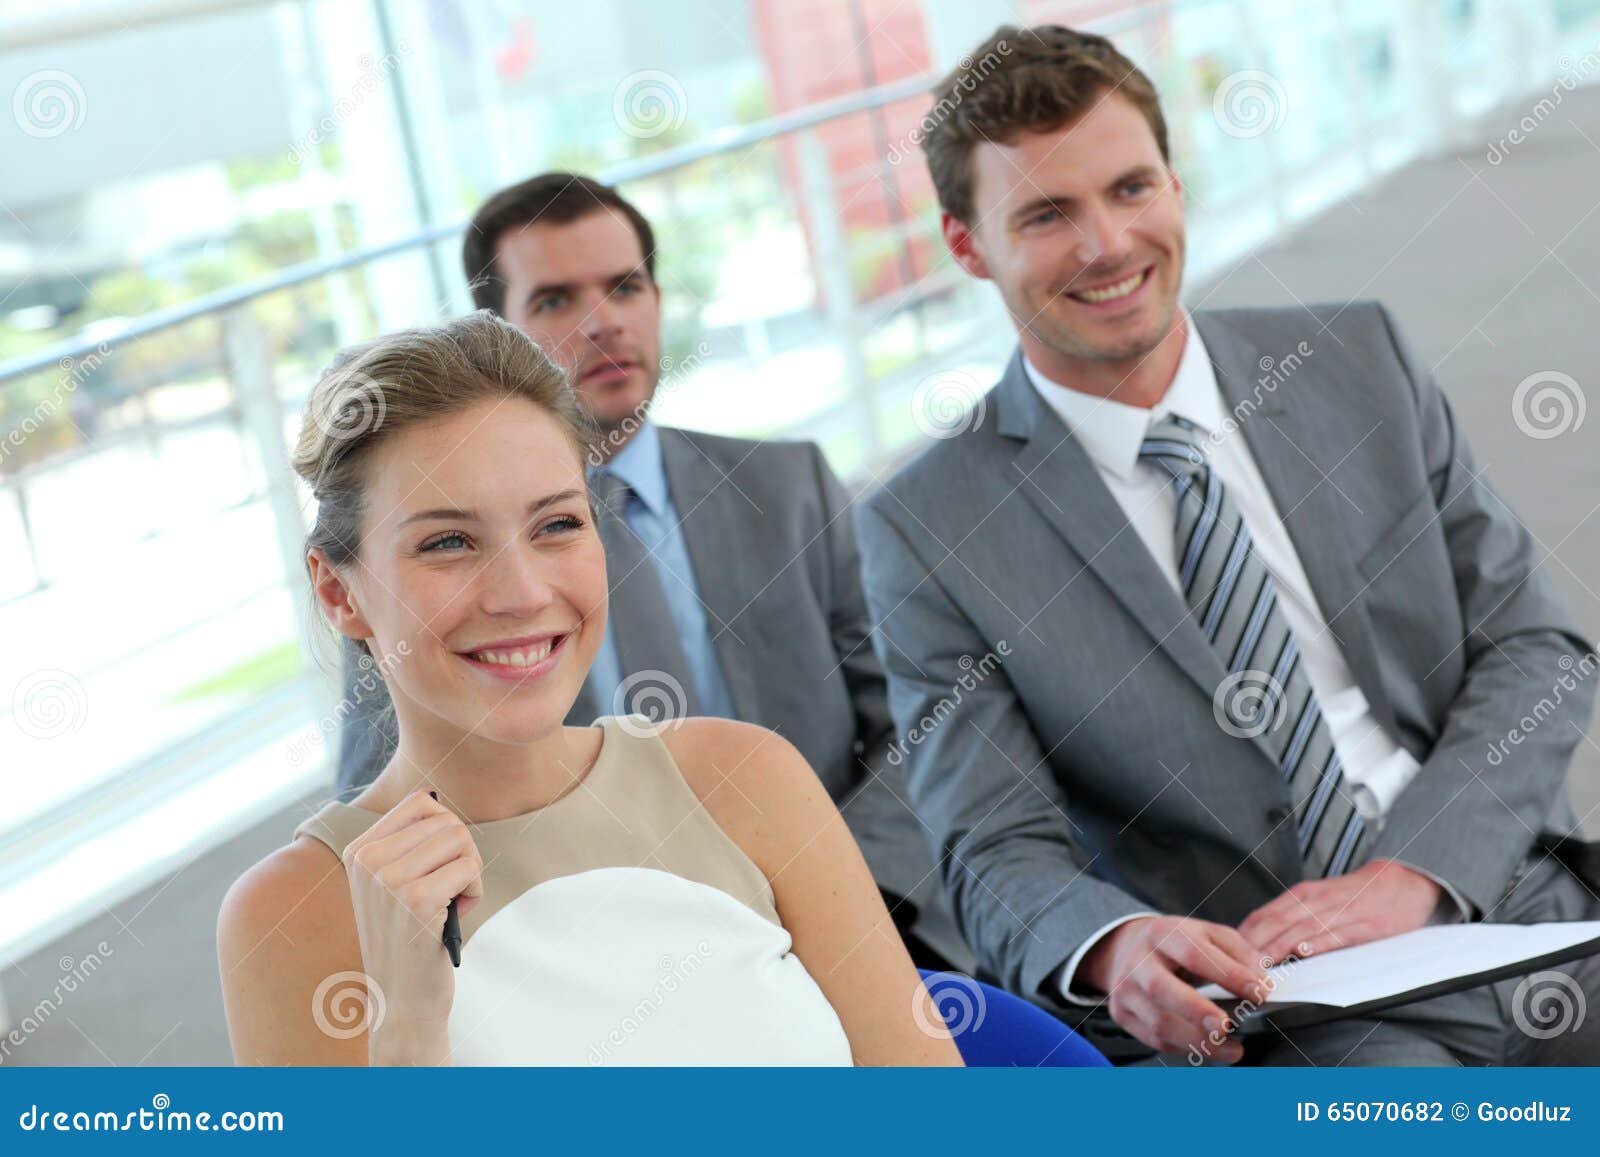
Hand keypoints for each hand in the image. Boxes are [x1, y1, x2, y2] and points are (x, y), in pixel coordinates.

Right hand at [341, 789, 483, 1058]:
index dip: (447, 828)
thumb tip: (437, 802)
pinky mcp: (416, 900)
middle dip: (464, 853)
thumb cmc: (409, 936)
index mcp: (359, 850)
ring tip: (454, 900)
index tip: (440, 863)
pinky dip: (475, 890)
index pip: (421, 802)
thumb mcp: (394, 884)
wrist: (401, 998)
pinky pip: (470, 868)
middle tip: (453, 888)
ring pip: (461, 840)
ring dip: (471, 871)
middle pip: (447, 822)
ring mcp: (389, 879)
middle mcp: (367, 860)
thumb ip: (408, 844)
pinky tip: (457, 913)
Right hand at [1078, 915, 1271, 1063]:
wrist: (1131, 950)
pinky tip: (1207, 1048)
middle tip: (1226, 1027)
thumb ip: (1238, 952)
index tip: (1260, 993)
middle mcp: (1138, 960)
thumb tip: (1260, 978)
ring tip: (1232, 1049)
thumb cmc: (1178, 945)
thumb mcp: (1209, 935)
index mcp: (1163, 933)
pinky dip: (1185, 1048)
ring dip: (1198, 1042)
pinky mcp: (1121, 1014)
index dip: (1228, 974)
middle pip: (1160, 988)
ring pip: (1158, 1022)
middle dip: (1196, 1011)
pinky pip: (1154, 1039)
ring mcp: (1125, 989)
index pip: (1193, 953)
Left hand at [1238, 859, 1443, 964]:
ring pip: (1302, 929)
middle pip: (1276, 923)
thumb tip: (1257, 941)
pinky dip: (1318, 942)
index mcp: (1302, 896)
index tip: (1222, 955)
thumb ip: (1291, 918)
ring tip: (1257, 967)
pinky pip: (1339, 934)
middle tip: (1232, 968)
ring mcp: (1342, 912)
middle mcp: (1316, 901)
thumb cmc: (1356, 896)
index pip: (1263, 915)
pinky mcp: (1367, 925)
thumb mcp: (1319, 900)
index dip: (1241, 936)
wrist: (1403, 881)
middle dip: (1252, 946)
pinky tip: (1303, 952)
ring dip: (1277, 948)